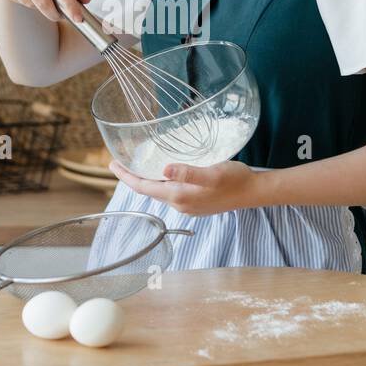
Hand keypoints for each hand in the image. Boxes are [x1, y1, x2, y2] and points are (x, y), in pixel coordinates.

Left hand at [108, 159, 261, 215]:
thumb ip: (188, 172)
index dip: (125, 176)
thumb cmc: (234, 180)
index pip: (143, 187)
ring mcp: (188, 205)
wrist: (253, 192)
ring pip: (159, 191)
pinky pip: (170, 192)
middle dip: (132, 176)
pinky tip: (163, 172)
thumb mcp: (212, 172)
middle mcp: (180, 203)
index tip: (112, 163)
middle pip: (148, 190)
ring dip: (146, 179)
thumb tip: (164, 169)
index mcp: (179, 196)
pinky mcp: (195, 202)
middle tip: (120, 161)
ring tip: (137, 165)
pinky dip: (160, 181)